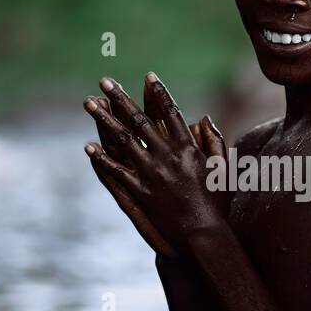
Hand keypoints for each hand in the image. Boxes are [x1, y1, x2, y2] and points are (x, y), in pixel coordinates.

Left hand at [83, 73, 224, 250]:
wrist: (203, 235)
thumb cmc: (216, 203)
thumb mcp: (222, 168)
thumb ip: (214, 141)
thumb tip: (202, 119)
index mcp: (188, 147)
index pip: (170, 112)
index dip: (158, 93)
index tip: (148, 76)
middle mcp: (167, 156)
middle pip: (140, 120)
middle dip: (120, 98)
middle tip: (105, 81)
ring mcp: (152, 173)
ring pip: (123, 140)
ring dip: (103, 119)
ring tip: (88, 103)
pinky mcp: (140, 192)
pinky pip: (116, 171)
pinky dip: (102, 158)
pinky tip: (88, 147)